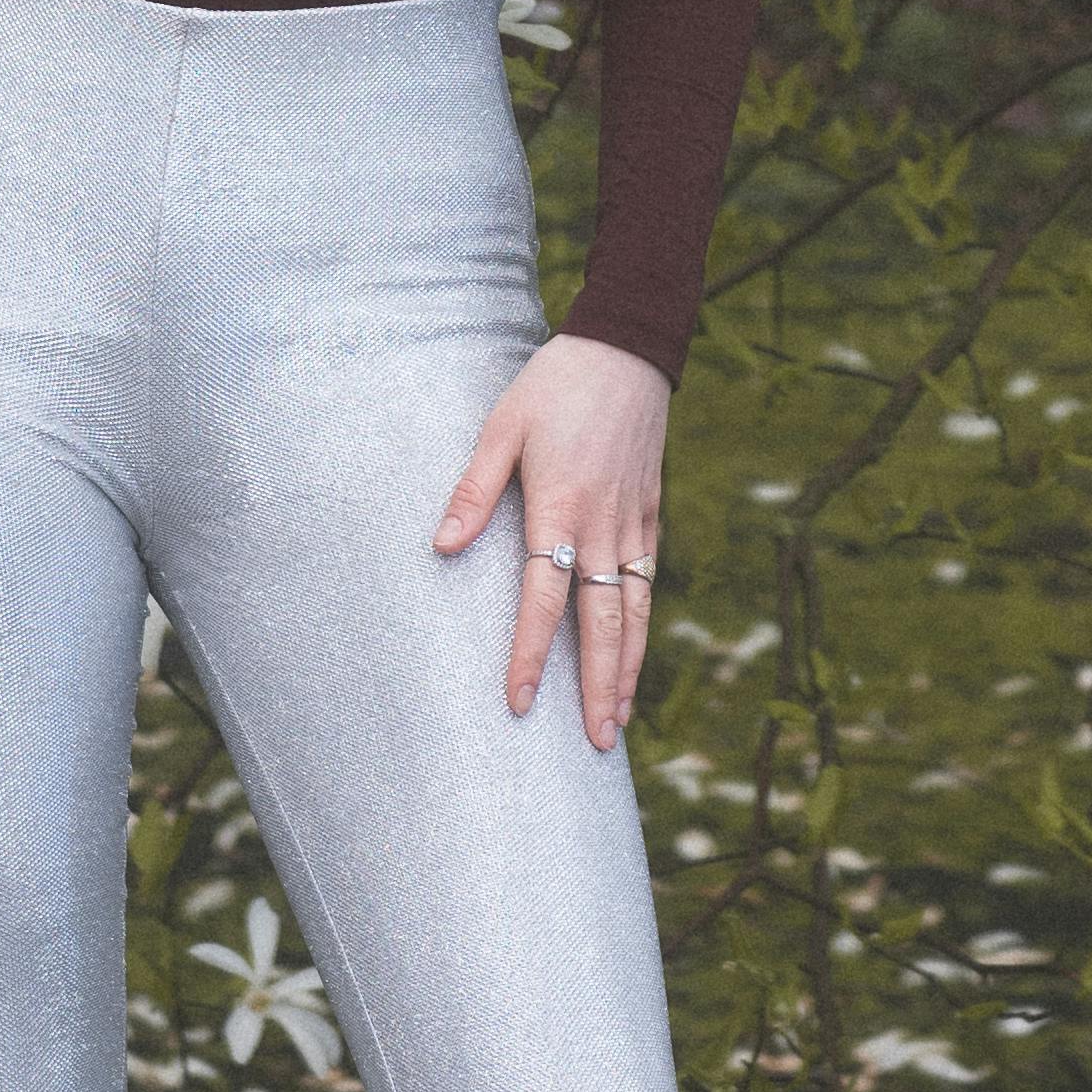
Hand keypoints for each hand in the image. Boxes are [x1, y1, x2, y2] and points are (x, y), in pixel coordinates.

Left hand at [435, 331, 668, 748]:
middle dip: (599, 686)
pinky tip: (634, 658)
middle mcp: (602, 525)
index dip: (531, 652)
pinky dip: (642, 628)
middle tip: (596, 743)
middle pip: (603, 623)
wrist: (628, 348)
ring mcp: (633, 523)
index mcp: (560, 506)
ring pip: (633, 611)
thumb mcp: (501, 427)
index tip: (520, 700)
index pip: (543, 597)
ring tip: (619, 722)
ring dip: (628, 670)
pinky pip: (645, 583)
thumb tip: (442, 547)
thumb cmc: (554, 385)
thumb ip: (474, 491)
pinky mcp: (649, 514)